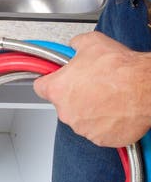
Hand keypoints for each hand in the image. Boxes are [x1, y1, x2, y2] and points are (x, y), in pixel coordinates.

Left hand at [33, 32, 150, 145]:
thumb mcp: (91, 42)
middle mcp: (67, 112)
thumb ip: (75, 45)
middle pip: (63, 104)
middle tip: (94, 85)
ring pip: (81, 118)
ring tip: (108, 96)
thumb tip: (74, 46)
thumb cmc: (120, 68)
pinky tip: (116, 109)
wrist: (145, 88)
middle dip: (75, 95)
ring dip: (91, 110)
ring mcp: (84, 128)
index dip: (49, 81)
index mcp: (58, 89)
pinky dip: (106, 123)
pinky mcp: (101, 139)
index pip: (40, 87)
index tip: (55, 80)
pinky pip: (99, 131)